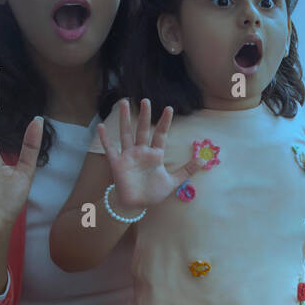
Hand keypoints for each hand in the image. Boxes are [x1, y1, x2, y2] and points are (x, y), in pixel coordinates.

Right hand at [96, 98, 176, 212]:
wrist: (136, 205)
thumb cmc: (153, 192)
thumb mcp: (173, 182)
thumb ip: (187, 170)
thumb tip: (203, 160)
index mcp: (155, 155)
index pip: (160, 135)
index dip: (164, 122)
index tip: (169, 108)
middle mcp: (141, 152)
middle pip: (142, 129)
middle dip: (144, 115)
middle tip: (145, 99)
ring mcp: (128, 156)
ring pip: (126, 133)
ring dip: (124, 119)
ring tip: (123, 102)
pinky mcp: (117, 163)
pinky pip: (110, 148)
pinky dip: (105, 138)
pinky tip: (101, 126)